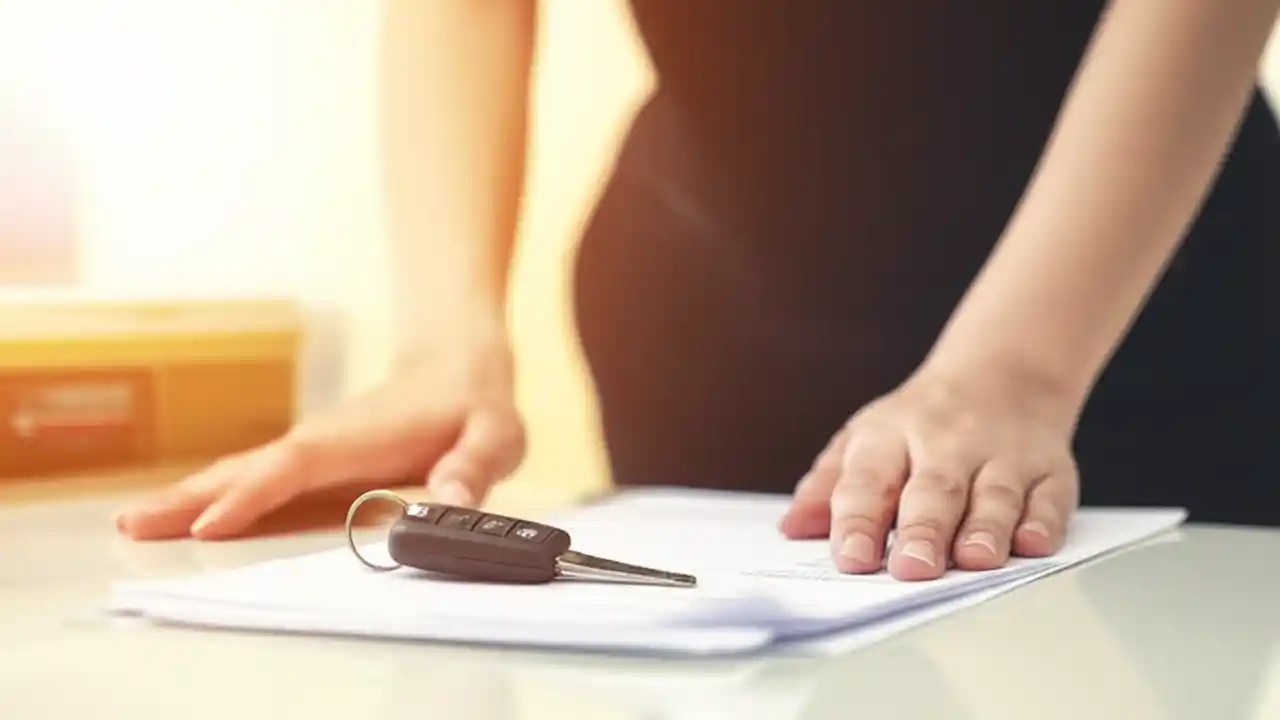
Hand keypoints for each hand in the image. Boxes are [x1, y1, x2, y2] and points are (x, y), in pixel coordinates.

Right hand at [115, 330, 524, 539]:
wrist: (459, 362)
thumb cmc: (474, 404)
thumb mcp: (494, 435)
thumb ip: (474, 466)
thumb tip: (451, 498)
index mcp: (358, 439)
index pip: (295, 467)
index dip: (253, 495)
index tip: (209, 524)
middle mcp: (323, 441)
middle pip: (246, 469)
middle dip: (191, 499)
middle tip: (130, 528)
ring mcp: (312, 448)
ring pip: (240, 472)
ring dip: (188, 497)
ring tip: (133, 526)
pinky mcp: (312, 458)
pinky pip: (253, 477)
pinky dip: (214, 494)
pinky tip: (184, 516)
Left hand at [780, 366, 1081, 580]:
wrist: (1003, 371)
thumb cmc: (921, 421)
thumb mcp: (864, 440)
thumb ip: (828, 487)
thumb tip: (791, 529)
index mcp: (890, 436)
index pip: (868, 479)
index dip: (857, 520)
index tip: (851, 558)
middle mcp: (947, 443)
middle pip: (933, 489)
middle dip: (924, 530)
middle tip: (913, 568)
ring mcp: (1002, 454)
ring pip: (994, 494)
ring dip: (985, 528)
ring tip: (972, 560)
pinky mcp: (1050, 468)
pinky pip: (1050, 496)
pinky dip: (1043, 521)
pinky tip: (1032, 543)